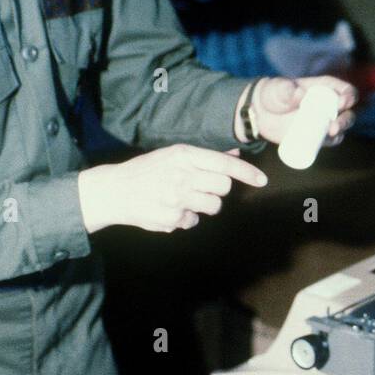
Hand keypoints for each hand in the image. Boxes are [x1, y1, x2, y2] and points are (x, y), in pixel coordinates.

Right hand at [78, 144, 266, 233]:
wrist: (113, 191)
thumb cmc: (147, 170)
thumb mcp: (173, 155)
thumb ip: (204, 157)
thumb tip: (234, 153)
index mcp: (184, 155)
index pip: (224, 164)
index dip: (247, 172)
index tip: (262, 180)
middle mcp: (183, 176)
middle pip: (223, 186)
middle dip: (218, 189)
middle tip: (202, 188)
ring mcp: (178, 199)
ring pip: (213, 206)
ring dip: (205, 205)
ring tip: (185, 199)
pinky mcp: (172, 219)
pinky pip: (193, 221)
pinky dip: (185, 218)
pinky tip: (169, 209)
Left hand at [248, 76, 356, 145]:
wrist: (260, 113)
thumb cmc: (272, 94)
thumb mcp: (278, 88)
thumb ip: (287, 89)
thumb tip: (300, 95)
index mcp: (324, 88)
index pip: (344, 89)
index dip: (348, 95)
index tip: (343, 102)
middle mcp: (328, 104)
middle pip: (346, 111)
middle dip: (345, 119)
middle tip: (334, 125)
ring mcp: (322, 120)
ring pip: (340, 126)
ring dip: (341, 130)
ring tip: (331, 133)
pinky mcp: (315, 135)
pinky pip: (329, 139)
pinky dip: (332, 141)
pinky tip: (329, 141)